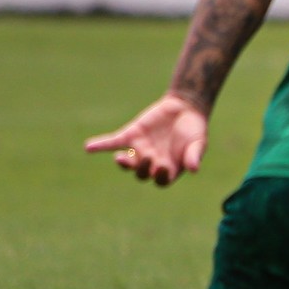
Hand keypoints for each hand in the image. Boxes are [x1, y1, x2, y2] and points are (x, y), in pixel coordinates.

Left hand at [85, 93, 208, 186]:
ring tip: (120, 159)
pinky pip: (113, 142)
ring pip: (128, 162)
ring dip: (123, 163)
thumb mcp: (198, 142)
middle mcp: (152, 162)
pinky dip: (101, 145)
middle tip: (148, 156)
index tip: (163, 167)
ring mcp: (140, 149)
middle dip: (142, 168)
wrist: (185, 108)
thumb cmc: (194, 130)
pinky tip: (89, 148)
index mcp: (169, 168)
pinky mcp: (132, 135)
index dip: (159, 177)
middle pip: (141, 174)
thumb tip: (194, 169)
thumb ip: (194, 155)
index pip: (160, 180)